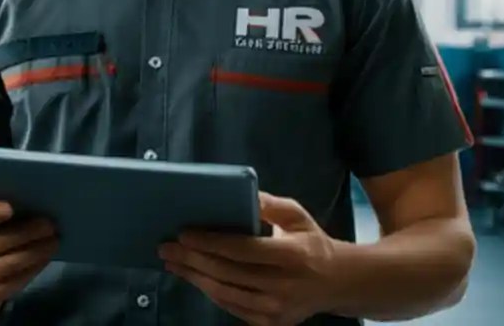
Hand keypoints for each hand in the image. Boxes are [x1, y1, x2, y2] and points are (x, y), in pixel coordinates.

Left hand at [160, 192, 339, 325]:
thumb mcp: (296, 215)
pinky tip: (194, 277)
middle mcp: (285, 286)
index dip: (209, 242)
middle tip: (165, 248)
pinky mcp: (271, 323)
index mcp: (292, 255)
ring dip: (194, 277)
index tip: (183, 233)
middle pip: (228, 273)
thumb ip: (268, 204)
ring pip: (225, 293)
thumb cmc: (310, 242)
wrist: (338, 282)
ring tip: (172, 263)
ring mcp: (277, 309)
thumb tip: (237, 191)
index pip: (242, 250)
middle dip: (192, 259)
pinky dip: (209, 291)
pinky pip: (232, 307)